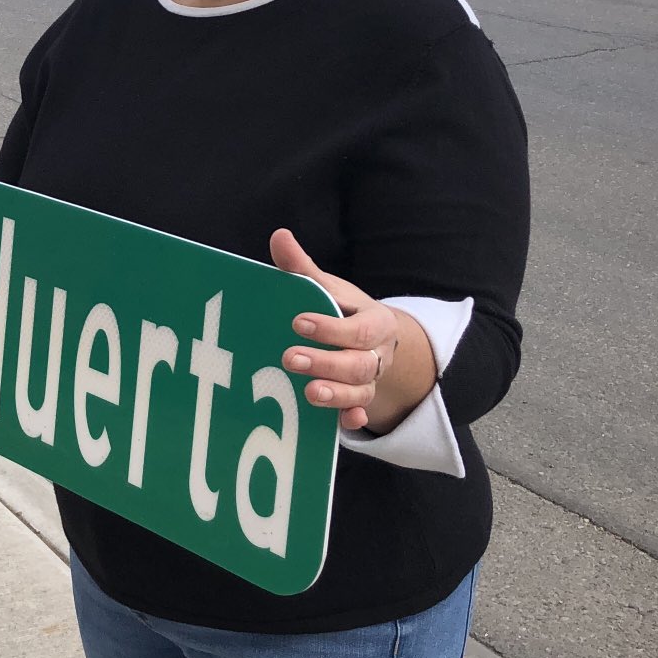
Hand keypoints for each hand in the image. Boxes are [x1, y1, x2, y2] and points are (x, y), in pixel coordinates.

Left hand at [269, 229, 430, 432]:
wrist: (373, 339)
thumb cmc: (343, 310)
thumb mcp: (329, 289)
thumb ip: (304, 268)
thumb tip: (279, 236)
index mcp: (375, 322)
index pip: (358, 328)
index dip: (330, 328)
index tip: (298, 322)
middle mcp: (377, 354)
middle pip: (359, 363)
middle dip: (326, 362)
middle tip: (290, 359)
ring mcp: (370, 380)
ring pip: (361, 390)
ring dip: (337, 394)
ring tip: (309, 392)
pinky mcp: (358, 400)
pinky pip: (360, 412)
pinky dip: (353, 418)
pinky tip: (343, 422)